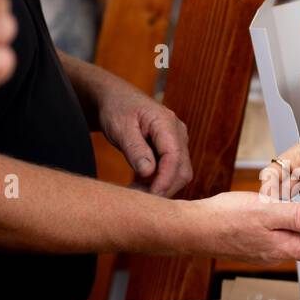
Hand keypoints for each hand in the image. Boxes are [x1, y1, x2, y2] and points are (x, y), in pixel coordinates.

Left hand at [98, 77, 191, 195]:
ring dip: (162, 187)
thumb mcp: (120, 128)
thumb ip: (135, 149)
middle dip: (164, 188)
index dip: (165, 179)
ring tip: (136, 192)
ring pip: (179, 173)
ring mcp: (178, 141)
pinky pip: (173, 171)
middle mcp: (178, 132)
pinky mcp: (173, 149)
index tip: (151, 197)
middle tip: (139, 200)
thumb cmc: (117, 109)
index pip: (174, 157)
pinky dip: (159, 182)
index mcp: (166, 123)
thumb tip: (149, 173)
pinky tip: (140, 185)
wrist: (117, 99)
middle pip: (182, 170)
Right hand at [184, 191, 299, 264]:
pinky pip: (280, 239)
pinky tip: (290, 219)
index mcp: (282, 246)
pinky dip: (293, 232)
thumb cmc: (225, 219)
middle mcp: (275, 252)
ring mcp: (263, 249)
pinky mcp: (252, 243)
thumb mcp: (266, 211)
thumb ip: (298, 216)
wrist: (193, 227)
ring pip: (295, 244)